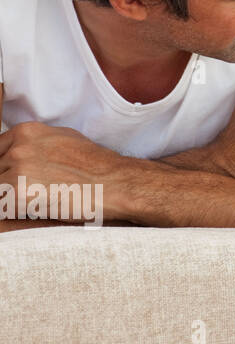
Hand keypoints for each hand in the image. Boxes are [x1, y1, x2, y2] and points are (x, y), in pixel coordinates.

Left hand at [0, 123, 133, 222]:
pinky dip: (13, 211)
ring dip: (8, 198)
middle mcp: (18, 148)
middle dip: (6, 183)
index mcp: (26, 132)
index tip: (12, 176)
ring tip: (36, 200)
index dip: (3, 166)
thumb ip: (35, 143)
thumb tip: (16, 152)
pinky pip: (1, 207)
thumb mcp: (64, 139)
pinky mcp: (18, 195)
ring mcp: (16, 171)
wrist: (114, 184)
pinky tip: (35, 209)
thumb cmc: (96, 165)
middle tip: (33, 190)